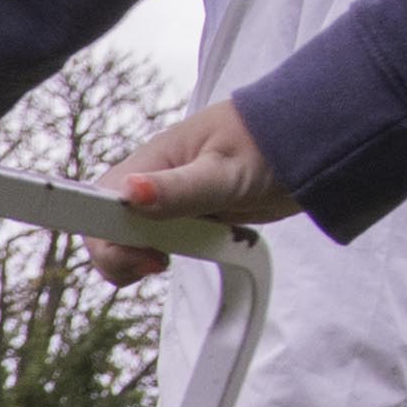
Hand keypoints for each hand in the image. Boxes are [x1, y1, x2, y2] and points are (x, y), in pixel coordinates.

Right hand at [89, 99, 292, 279]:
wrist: (308, 146)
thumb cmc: (269, 143)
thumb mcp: (224, 171)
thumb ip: (177, 188)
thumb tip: (130, 193)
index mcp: (150, 160)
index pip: (98, 203)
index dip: (106, 238)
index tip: (144, 254)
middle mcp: (150, 179)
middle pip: (104, 227)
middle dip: (121, 256)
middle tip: (159, 263)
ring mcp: (165, 200)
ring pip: (126, 240)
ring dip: (142, 258)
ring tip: (173, 259)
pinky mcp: (183, 216)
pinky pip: (158, 242)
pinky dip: (168, 254)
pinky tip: (195, 248)